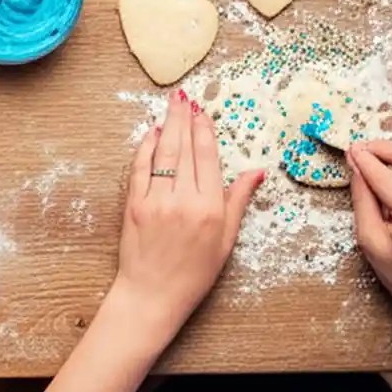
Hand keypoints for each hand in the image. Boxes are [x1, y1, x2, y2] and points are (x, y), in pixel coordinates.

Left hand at [115, 90, 263, 330]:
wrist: (153, 294)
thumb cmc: (194, 272)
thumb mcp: (226, 239)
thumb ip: (239, 200)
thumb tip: (258, 171)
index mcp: (210, 208)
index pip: (207, 157)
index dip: (205, 131)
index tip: (203, 112)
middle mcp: (183, 199)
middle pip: (184, 148)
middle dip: (185, 119)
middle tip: (184, 96)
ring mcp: (155, 200)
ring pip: (163, 153)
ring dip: (167, 126)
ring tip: (171, 106)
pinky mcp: (133, 204)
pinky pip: (140, 168)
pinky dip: (145, 147)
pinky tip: (151, 133)